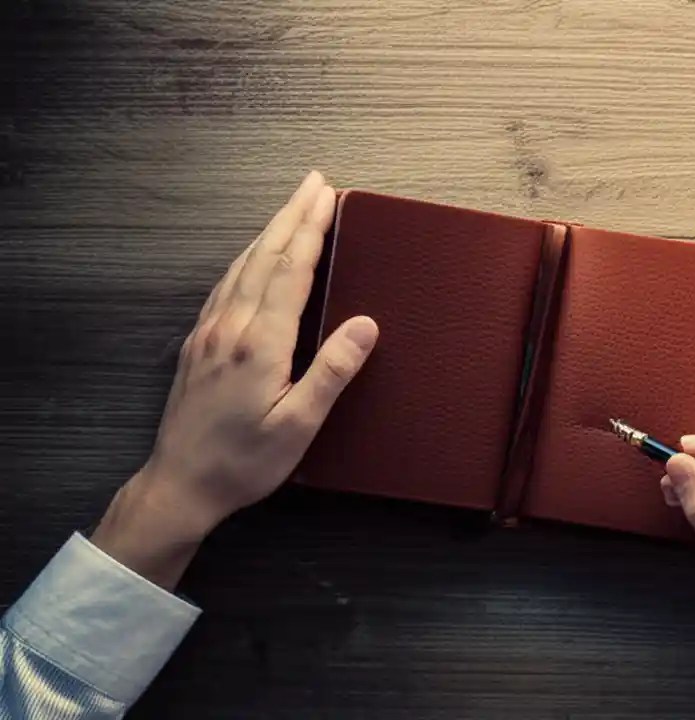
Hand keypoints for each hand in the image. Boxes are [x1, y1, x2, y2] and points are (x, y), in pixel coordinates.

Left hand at [92, 172, 378, 588]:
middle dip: (291, 215)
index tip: (327, 195)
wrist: (180, 484)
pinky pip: (225, 286)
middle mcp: (230, 328)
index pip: (291, 271)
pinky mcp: (198, 345)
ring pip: (242, 266)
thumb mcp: (298, 425)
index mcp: (259, 344)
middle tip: (313, 181)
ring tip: (291, 207)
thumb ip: (331, 372)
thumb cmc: (244, 462)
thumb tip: (366, 324)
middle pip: (265, 257)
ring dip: (269, 231)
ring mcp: (209, 333)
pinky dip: (247, 259)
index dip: (310, 229)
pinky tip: (253, 256)